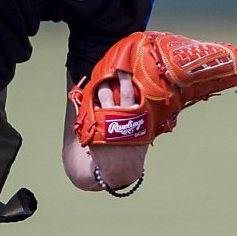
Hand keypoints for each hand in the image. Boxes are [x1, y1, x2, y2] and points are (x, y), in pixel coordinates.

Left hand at [89, 70, 145, 189]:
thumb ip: (142, 114)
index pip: (131, 90)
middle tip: (112, 67)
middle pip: (115, 90)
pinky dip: (93, 99)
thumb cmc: (133, 147)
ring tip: (101, 80)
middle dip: (113, 76)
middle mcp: (121, 117)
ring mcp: (106, 121)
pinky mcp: (95, 126)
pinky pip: (92, 107)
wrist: (120, 168)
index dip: (127, 78)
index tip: (125, 67)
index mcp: (136, 116)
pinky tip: (93, 94)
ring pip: (102, 96)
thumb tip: (144, 96)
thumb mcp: (143, 130)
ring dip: (101, 85)